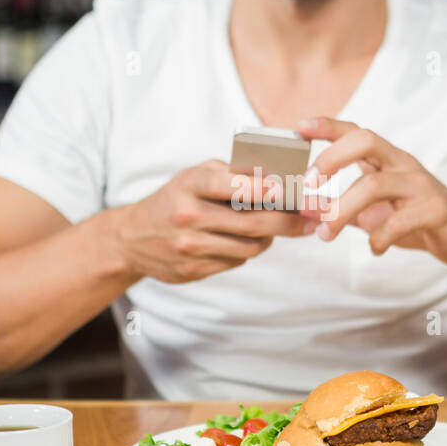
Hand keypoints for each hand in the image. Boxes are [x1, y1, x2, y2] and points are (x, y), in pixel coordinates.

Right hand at [115, 159, 312, 283]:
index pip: (235, 186)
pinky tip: (241, 240)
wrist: (133, 238)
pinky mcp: (191, 270)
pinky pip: (235, 261)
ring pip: (249, 247)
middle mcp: (188, 216)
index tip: (296, 191)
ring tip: (275, 228)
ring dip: (269, 238)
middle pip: (252, 223)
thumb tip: (280, 179)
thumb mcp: (195, 176)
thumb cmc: (176, 198)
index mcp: (190, 185)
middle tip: (313, 217)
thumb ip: (232, 175)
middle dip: (289, 222)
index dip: (268, 190)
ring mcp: (189, 247)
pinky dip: (246, 250)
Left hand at [296, 117, 446, 266]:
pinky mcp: (436, 210)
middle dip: (331, 158)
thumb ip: (342, 208)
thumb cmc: (417, 220)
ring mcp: (421, 186)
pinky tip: (375, 249)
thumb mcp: (374, 212)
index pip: (356, 132)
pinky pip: (399, 221)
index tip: (299, 127)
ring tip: (327, 233)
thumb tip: (304, 208)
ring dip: (342, 210)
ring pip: (373, 184)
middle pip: (365, 141)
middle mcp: (404, 165)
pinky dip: (379, 238)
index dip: (328, 126)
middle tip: (309, 183)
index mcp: (389, 161)